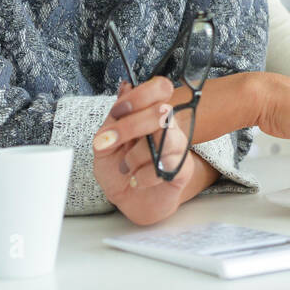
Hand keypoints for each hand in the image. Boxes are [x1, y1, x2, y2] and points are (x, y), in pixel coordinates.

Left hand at [93, 78, 192, 225]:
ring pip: (165, 140)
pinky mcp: (183, 169)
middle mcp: (169, 126)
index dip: (141, 95)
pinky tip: (136, 181)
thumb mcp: (105, 143)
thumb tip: (125, 86)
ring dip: (135, 156)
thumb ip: (114, 118)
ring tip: (125, 167)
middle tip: (109, 142)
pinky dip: (142, 177)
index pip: (161, 87)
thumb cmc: (119, 169)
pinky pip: (164, 168)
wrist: (130, 202)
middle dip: (130, 127)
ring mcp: (179, 146)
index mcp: (150, 113)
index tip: (119, 111)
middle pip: (162, 111)